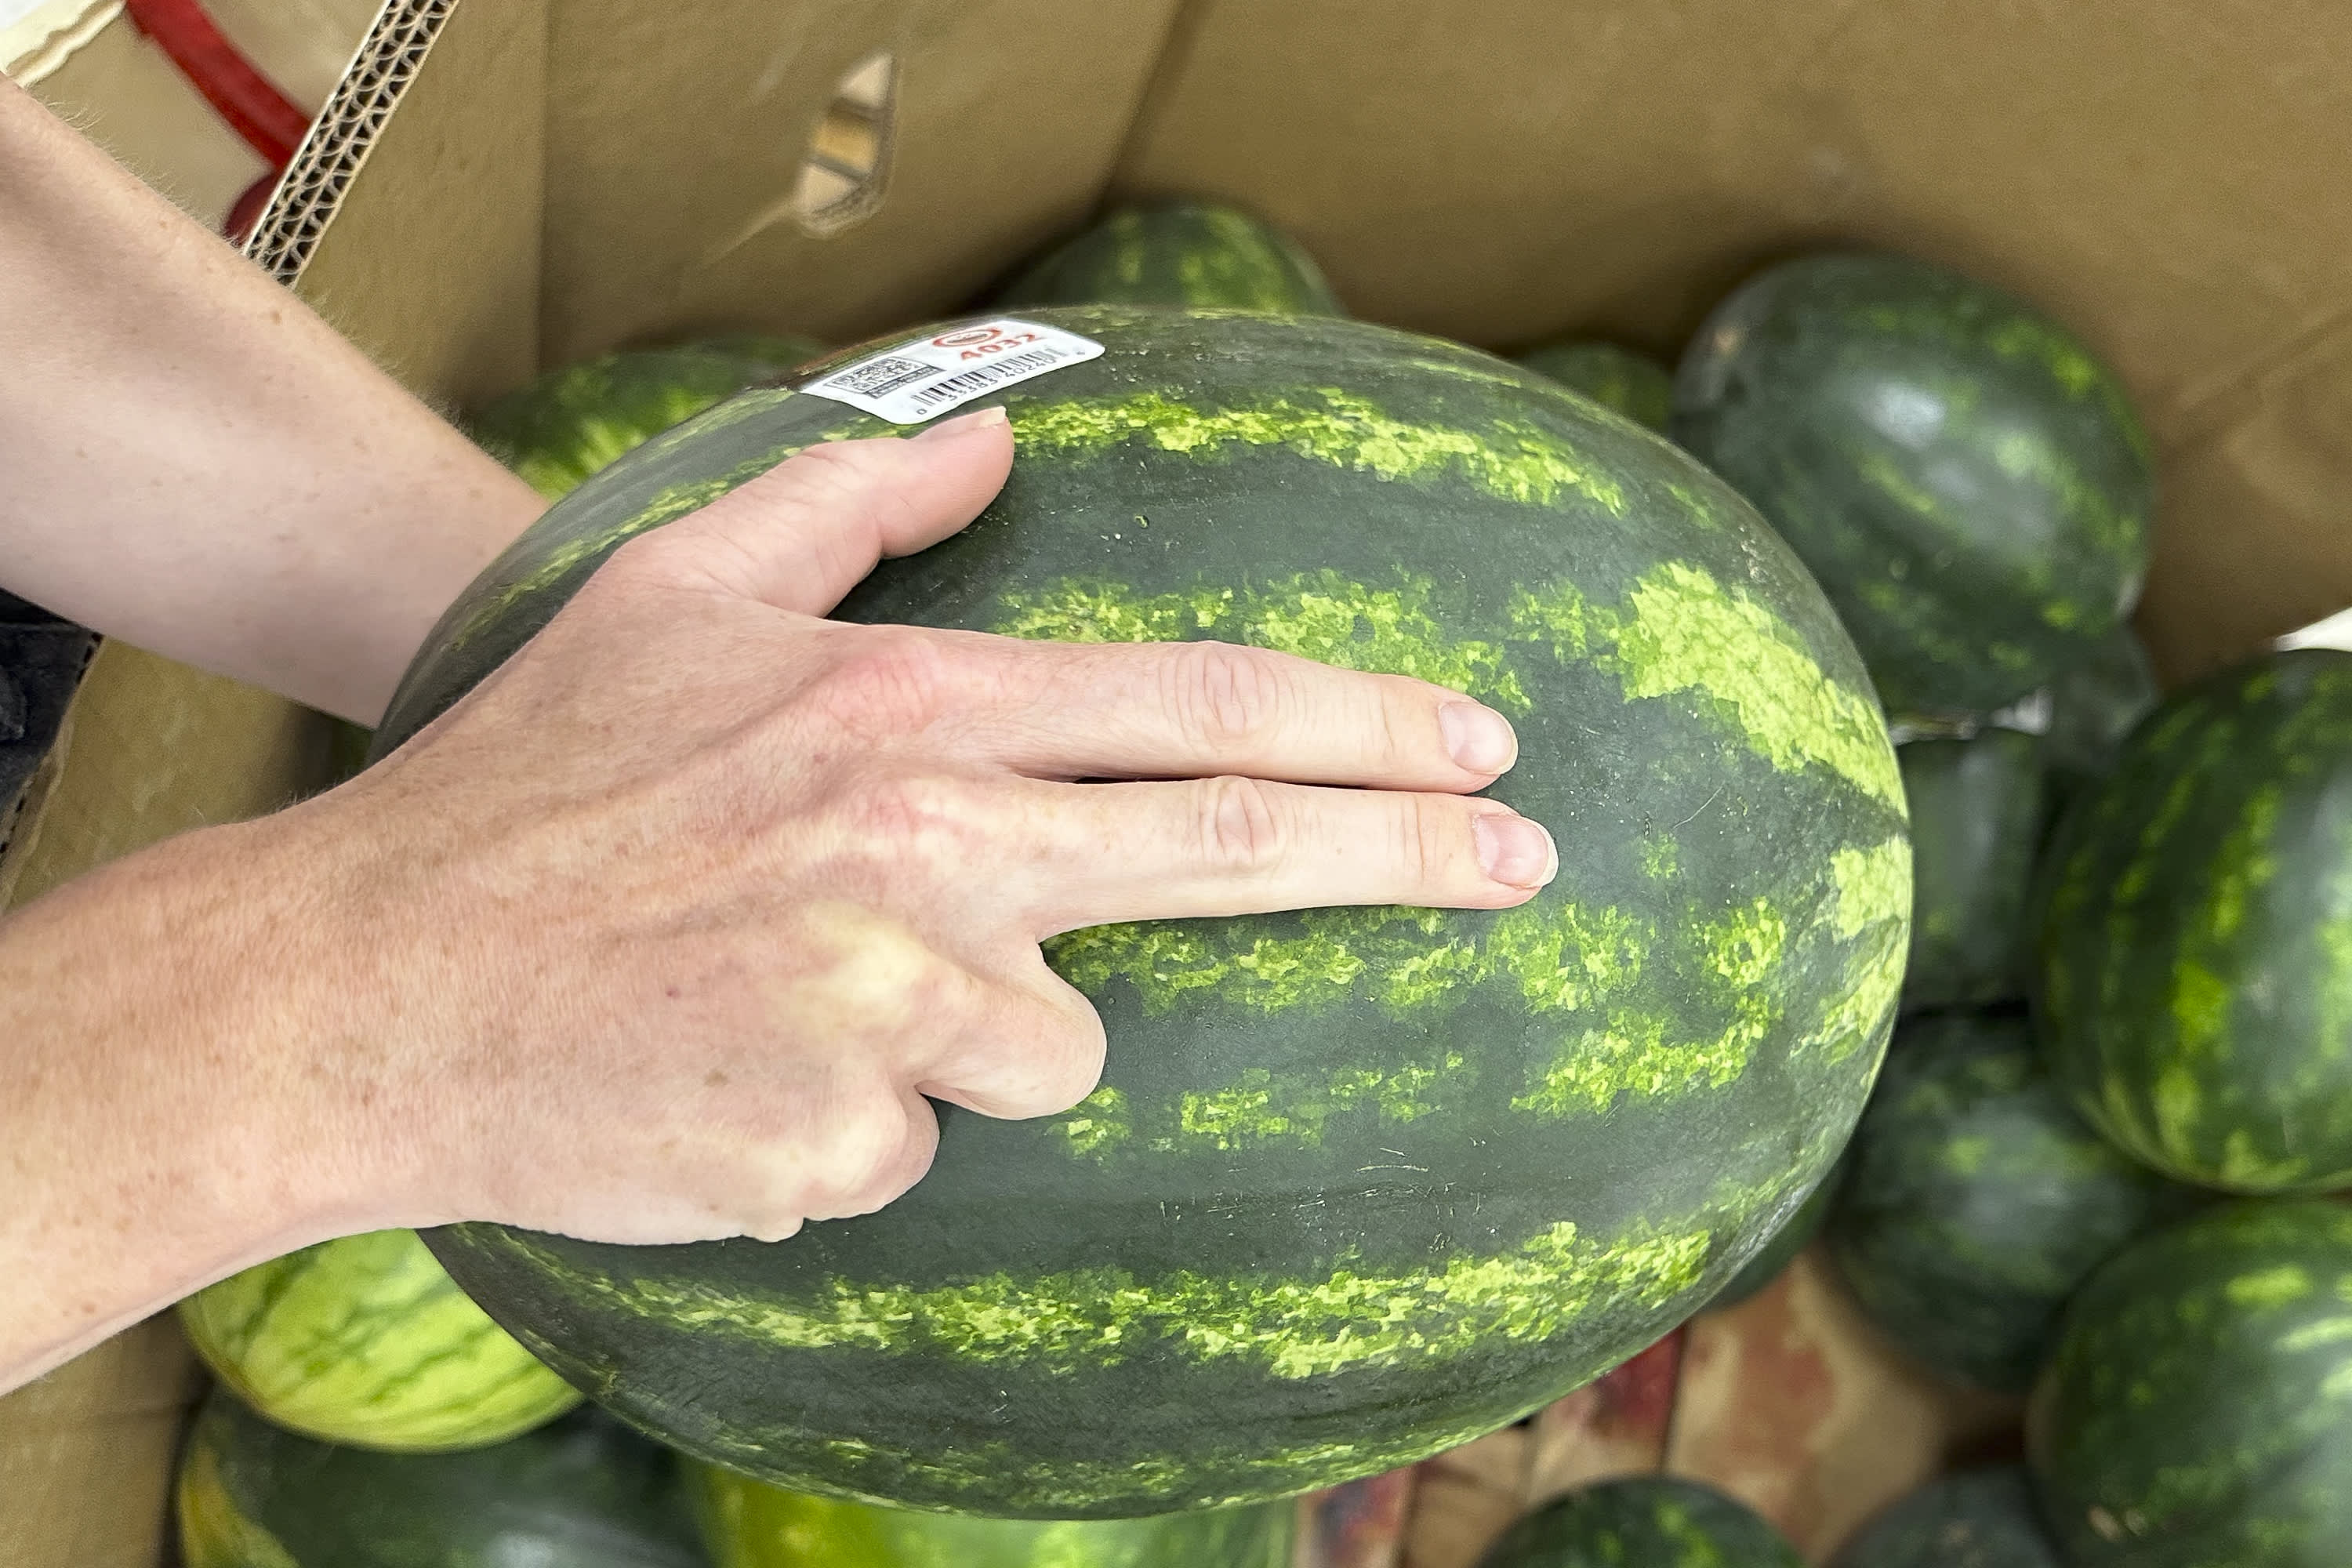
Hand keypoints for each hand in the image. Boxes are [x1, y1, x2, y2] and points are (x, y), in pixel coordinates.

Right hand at [282, 406, 1555, 1244]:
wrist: (363, 984)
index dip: (1360, 726)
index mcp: (908, 714)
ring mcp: (893, 1009)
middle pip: (1232, 850)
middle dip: (1411, 853)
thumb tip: (1005, 442)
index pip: (1196, 709)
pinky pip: (916, 1145)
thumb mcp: (674, 591)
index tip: (1480, 746)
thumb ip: (852, 502)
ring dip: (971, 1036)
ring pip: (1051, 1050)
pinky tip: (735, 1075)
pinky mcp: (843, 1146)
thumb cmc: (529, 784)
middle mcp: (929, 850)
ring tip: (800, 998)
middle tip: (1527, 861)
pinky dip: (856, 1121)